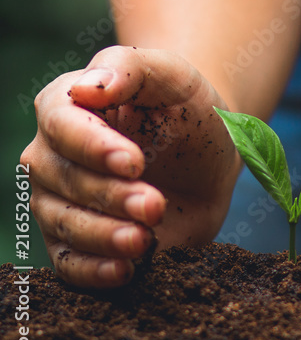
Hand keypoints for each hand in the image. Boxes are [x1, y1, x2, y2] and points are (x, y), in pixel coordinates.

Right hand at [21, 46, 241, 287]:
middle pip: (63, 180)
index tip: (134, 161)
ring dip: (102, 235)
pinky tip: (124, 271)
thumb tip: (88, 87)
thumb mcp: (172, 74)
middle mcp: (52, 156)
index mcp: (66, 106)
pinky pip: (69, 264)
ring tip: (144, 239)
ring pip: (63, 224)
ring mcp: (60, 201)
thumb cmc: (185, 105)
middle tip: (155, 204)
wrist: (209, 152)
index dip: (93, 146)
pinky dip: (92, 272)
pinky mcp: (80, 241)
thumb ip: (131, 68)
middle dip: (110, 196)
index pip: (61, 125)